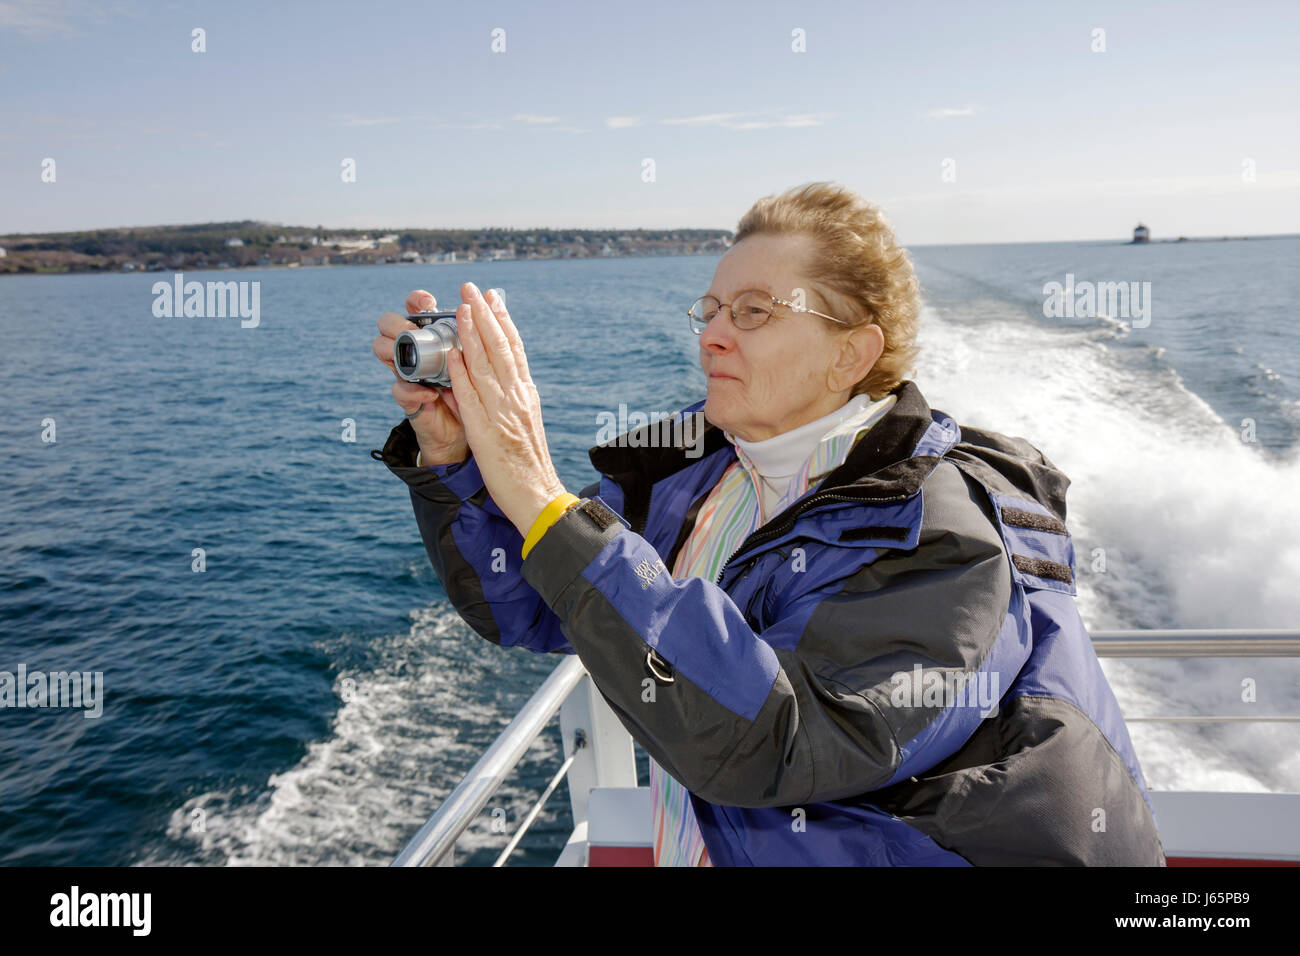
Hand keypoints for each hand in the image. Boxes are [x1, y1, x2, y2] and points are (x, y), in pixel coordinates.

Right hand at [373, 289, 468, 465]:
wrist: (465, 428)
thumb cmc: (473, 387)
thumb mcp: (477, 360)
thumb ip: (478, 338)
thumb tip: (492, 310)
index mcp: (432, 335)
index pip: (413, 307)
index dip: (416, 300)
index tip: (428, 302)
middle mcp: (414, 349)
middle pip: (388, 323)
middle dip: (396, 322)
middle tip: (411, 329)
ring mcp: (407, 372)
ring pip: (383, 349)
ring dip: (395, 350)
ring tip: (416, 356)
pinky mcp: (407, 398)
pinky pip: (400, 390)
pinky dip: (415, 391)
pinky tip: (432, 393)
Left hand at [444, 282, 567, 535]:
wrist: (538, 497)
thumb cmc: (530, 466)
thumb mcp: (527, 424)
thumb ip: (515, 400)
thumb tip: (509, 381)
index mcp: (527, 394)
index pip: (515, 349)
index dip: (503, 321)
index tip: (493, 298)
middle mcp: (517, 397)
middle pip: (501, 348)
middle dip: (485, 315)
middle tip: (472, 288)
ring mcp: (503, 411)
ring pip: (486, 364)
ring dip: (471, 332)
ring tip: (460, 306)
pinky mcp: (486, 430)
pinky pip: (472, 395)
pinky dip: (462, 371)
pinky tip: (453, 352)